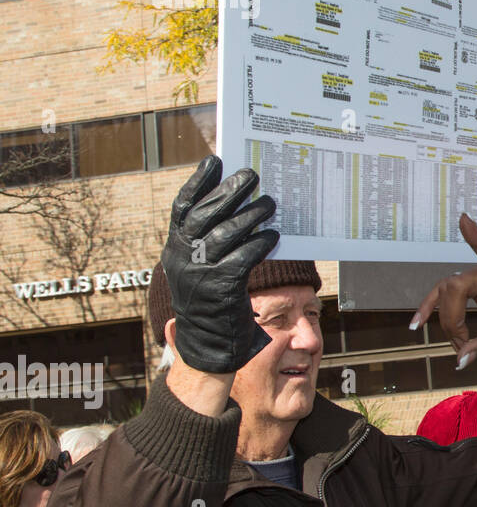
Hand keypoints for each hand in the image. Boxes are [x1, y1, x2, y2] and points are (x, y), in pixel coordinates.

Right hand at [163, 156, 279, 373]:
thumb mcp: (202, 265)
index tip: (214, 161)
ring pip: (226, 234)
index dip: (197, 183)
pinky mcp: (219, 289)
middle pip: (205, 214)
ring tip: (269, 203)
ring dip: (251, 215)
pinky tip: (272, 236)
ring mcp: (198, 274)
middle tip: (252, 176)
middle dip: (230, 191)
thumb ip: (211, 236)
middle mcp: (181, 258)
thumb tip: (239, 202)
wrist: (208, 345)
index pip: (182, 208)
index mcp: (175, 247)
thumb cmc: (212, 298)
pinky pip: (242, 258)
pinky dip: (259, 244)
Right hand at [411, 214, 476, 368]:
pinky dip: (431, 310)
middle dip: (452, 319)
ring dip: (447, 321)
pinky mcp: (471, 290)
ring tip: (458, 346)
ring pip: (446, 293)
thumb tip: (460, 360)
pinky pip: (444, 297)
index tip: (464, 219)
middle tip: (463, 346)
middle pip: (456, 286)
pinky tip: (416, 324)